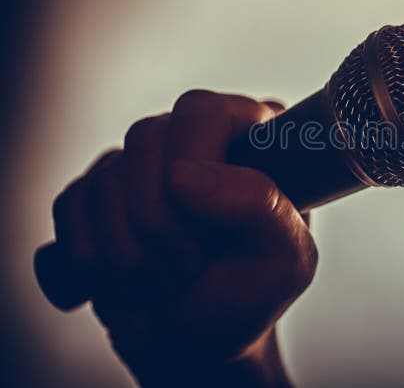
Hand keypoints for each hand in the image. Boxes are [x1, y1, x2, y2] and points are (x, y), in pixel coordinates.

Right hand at [35, 90, 317, 385]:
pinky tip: (125, 282)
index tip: (205, 227)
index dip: (192, 164)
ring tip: (164, 280)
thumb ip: (260, 206)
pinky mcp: (98, 193)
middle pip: (145, 137)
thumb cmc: (250, 296)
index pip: (203, 110)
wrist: (195, 342)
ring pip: (104, 177)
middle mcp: (196, 138)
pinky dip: (90, 259)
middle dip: (158, 221)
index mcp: (252, 138)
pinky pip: (70, 205)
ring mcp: (144, 163)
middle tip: (189, 267)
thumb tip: (182, 173)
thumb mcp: (286, 260)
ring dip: (128, 251)